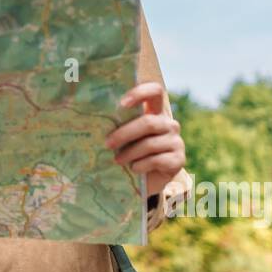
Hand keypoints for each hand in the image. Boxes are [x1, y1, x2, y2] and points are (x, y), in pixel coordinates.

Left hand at [104, 81, 184, 200]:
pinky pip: (156, 160)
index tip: (122, 104)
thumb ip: (119, 125)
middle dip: (124, 133)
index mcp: (156, 113)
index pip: (155, 91)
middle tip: (108, 144)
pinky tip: (134, 168)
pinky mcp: (178, 160)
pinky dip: (141, 165)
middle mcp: (169, 124)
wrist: (150, 179)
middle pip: (148, 123)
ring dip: (130, 153)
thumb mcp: (127, 137)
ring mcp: (176, 141)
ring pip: (150, 144)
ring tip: (117, 160)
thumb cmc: (133, 153)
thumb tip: (92, 116)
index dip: (141, 93)